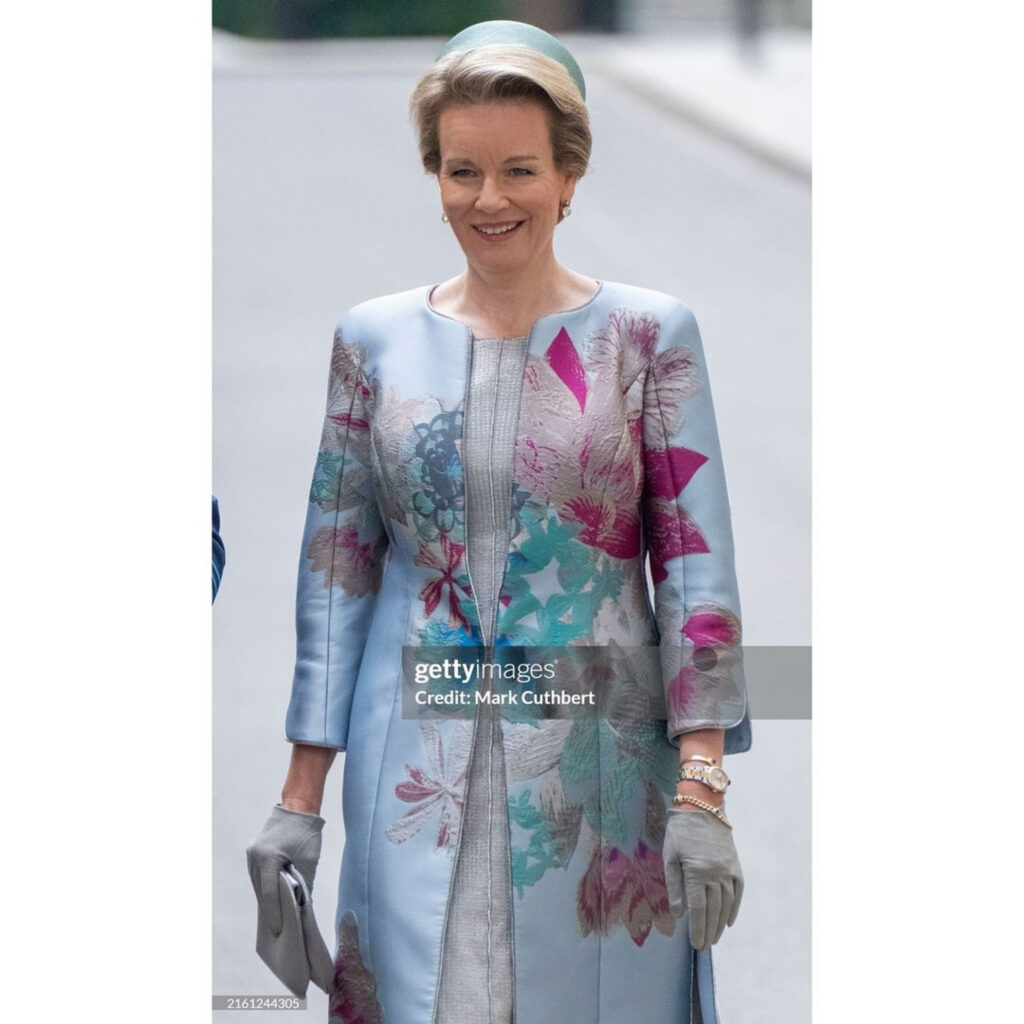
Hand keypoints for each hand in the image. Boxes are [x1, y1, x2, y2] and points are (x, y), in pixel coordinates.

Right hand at [246, 803, 325, 936]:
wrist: (298, 806)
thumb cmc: (307, 833)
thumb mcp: (309, 862)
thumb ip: (304, 886)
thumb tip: (302, 908)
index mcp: (269, 859)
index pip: (269, 894)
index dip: (274, 914)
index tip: (277, 930)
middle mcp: (255, 857)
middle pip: (260, 891)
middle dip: (269, 909)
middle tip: (277, 929)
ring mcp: (252, 853)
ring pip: (257, 883)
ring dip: (265, 897)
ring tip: (275, 916)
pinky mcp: (253, 850)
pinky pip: (257, 873)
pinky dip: (264, 885)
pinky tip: (272, 896)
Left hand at [662, 807, 743, 949]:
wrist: (702, 807)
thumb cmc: (680, 831)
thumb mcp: (670, 855)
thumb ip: (674, 885)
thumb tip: (678, 914)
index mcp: (697, 871)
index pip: (698, 908)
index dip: (697, 928)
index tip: (696, 944)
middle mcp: (715, 873)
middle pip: (713, 910)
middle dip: (708, 931)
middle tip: (704, 946)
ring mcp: (728, 870)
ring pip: (726, 903)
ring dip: (720, 923)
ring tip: (714, 939)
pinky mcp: (735, 865)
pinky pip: (738, 891)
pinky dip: (734, 908)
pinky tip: (728, 921)